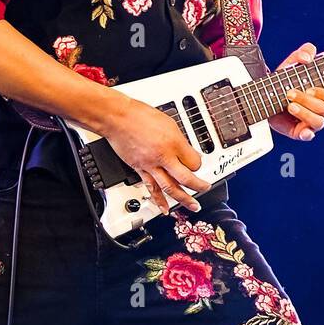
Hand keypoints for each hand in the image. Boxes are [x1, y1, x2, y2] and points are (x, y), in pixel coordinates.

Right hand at [100, 94, 209, 211]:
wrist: (118, 118)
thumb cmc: (140, 115)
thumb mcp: (169, 123)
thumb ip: (179, 140)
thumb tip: (187, 151)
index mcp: (173, 142)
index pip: (194, 161)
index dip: (198, 164)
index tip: (198, 163)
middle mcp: (163, 156)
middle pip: (186, 178)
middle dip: (198, 186)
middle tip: (205, 189)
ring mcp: (150, 165)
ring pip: (170, 187)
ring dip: (183, 199)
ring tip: (193, 206)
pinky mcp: (139, 169)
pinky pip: (151, 188)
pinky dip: (159, 200)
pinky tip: (165, 209)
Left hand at [269, 42, 323, 140]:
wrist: (267, 92)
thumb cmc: (287, 77)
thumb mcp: (294, 61)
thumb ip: (304, 52)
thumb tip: (308, 58)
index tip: (311, 87)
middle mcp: (322, 109)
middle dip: (310, 101)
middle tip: (293, 93)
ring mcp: (311, 121)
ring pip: (319, 122)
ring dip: (304, 113)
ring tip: (289, 104)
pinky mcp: (299, 131)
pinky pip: (308, 136)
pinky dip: (306, 134)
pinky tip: (301, 128)